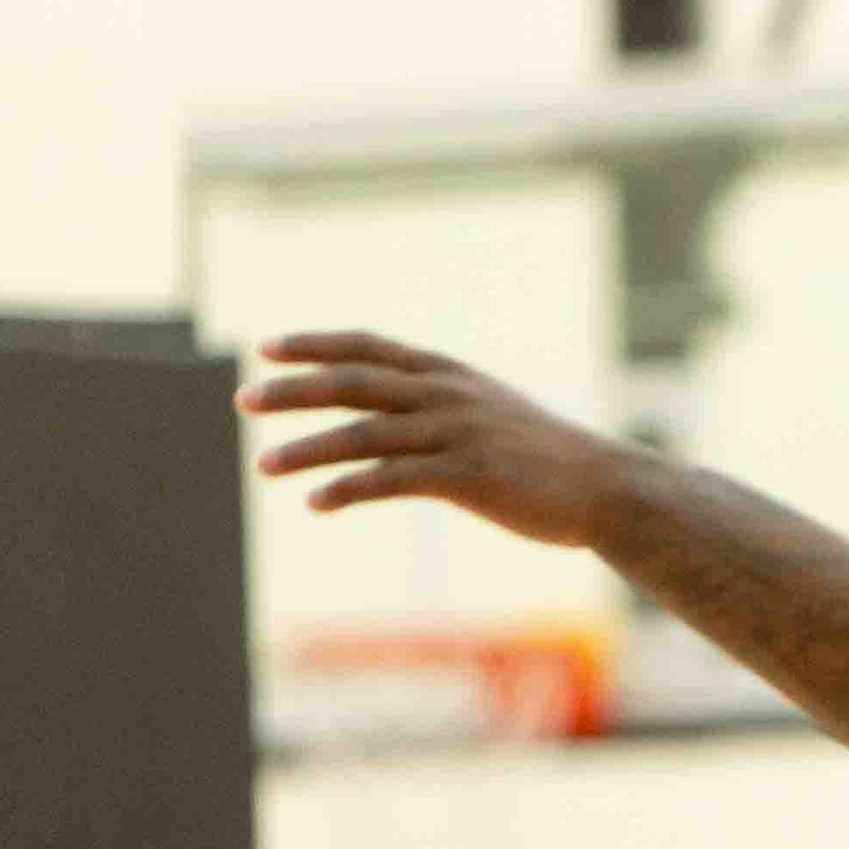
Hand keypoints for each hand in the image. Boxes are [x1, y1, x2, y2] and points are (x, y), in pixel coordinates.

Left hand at [241, 334, 627, 544]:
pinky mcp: (467, 477)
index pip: (368, 347)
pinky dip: (349, 490)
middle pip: (354, 383)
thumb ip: (438, 407)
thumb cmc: (545, 458)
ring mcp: (457, 433)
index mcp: (448, 374)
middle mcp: (446, 395)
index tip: (266, 349)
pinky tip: (316, 503)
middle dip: (294, 390)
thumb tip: (388, 417)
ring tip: (262, 465)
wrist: (605, 487)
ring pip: (364, 434)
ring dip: (308, 449)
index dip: (315, 344)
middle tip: (243, 399)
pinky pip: (393, 480)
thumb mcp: (489, 414)